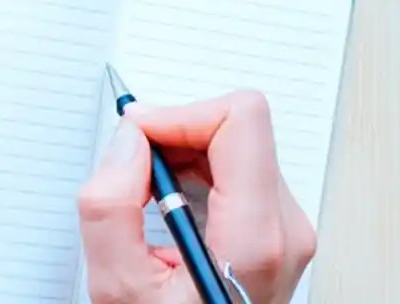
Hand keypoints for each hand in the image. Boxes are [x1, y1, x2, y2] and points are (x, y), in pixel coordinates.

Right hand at [77, 91, 316, 303]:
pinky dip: (195, 171)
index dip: (180, 114)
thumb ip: (112, 204)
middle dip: (175, 136)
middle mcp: (286, 229)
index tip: (139, 134)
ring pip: (237, 143)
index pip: (242, 120)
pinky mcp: (278, 228)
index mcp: (255, 239)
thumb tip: (130, 142)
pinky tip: (168, 205)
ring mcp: (287, 229)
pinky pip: (239, 167)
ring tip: (148, 196)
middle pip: (237, 128)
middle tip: (132, 170)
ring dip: (183, 154)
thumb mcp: (117, 286)